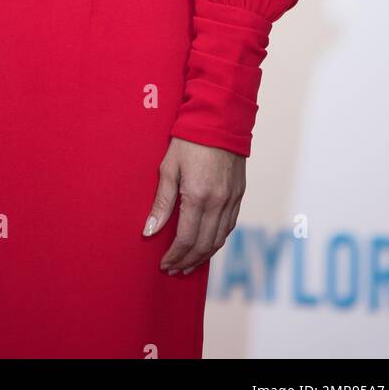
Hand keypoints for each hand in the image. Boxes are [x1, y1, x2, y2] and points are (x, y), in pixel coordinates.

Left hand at [143, 136, 245, 273]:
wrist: (219, 120)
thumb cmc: (188, 141)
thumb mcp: (168, 167)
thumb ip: (161, 202)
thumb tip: (149, 231)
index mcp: (198, 196)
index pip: (186, 239)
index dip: (175, 256)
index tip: (164, 264)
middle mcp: (218, 202)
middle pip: (204, 245)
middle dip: (187, 261)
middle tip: (174, 269)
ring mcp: (231, 200)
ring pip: (219, 239)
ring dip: (203, 256)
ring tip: (188, 264)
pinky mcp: (239, 195)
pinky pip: (229, 226)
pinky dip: (217, 241)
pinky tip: (206, 245)